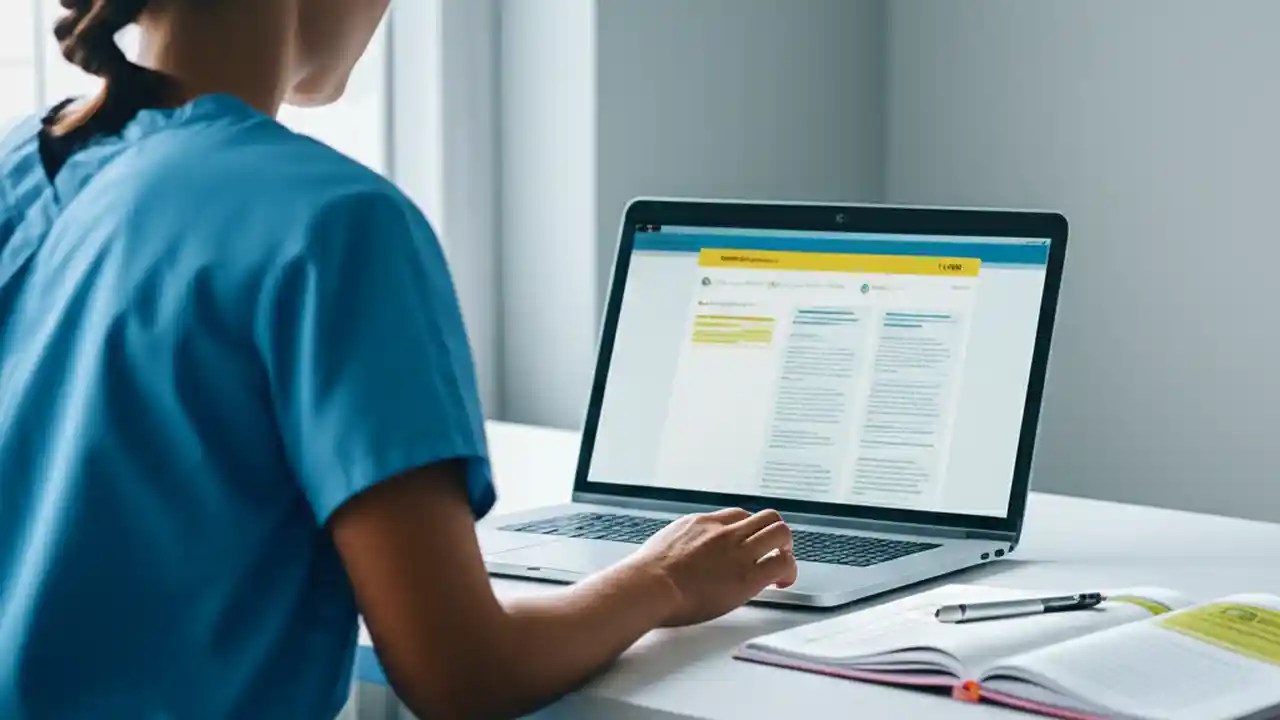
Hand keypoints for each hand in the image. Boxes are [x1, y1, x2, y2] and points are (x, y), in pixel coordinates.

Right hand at [624, 508, 798, 626]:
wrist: (650, 585)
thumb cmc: (648, 575)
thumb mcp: (664, 544)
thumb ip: (681, 544)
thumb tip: (677, 556)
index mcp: (704, 523)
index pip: (739, 515)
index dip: (749, 530)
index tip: (750, 544)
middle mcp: (725, 532)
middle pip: (767, 517)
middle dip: (775, 534)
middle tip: (774, 552)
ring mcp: (739, 551)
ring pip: (781, 533)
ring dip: (786, 548)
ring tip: (782, 567)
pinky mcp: (749, 575)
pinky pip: (782, 564)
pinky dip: (789, 572)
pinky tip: (781, 584)